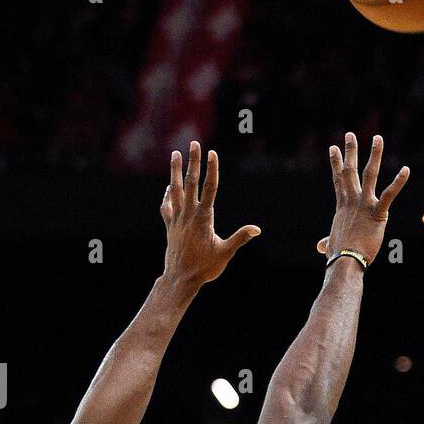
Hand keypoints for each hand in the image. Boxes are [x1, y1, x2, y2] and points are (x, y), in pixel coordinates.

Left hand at [161, 141, 260, 289]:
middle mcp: (189, 215)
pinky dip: (167, 195)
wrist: (180, 279)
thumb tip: (256, 229)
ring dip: (175, 171)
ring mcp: (177, 219)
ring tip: (175, 154)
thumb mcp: (225, 253)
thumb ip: (240, 239)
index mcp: (204, 219)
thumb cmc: (205, 268)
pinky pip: (166, 206)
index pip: (210, 188)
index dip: (212, 170)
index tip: (212, 153)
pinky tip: (169, 188)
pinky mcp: (170, 226)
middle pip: (191, 183)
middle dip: (193, 162)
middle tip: (194, 143)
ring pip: (175, 190)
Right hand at [315, 133, 408, 264]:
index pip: (338, 179)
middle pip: (350, 170)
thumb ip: (327, 242)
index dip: (336, 163)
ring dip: (375, 155)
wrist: (346, 260)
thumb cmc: (340, 255)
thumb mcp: (332, 244)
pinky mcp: (378, 212)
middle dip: (350, 151)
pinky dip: (398, 182)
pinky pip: (390, 194)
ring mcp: (365, 204)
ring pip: (370, 174)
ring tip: (378, 138)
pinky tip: (406, 169)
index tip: (333, 147)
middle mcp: (352, 200)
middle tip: (350, 134)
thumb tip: (321, 246)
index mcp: (343, 206)